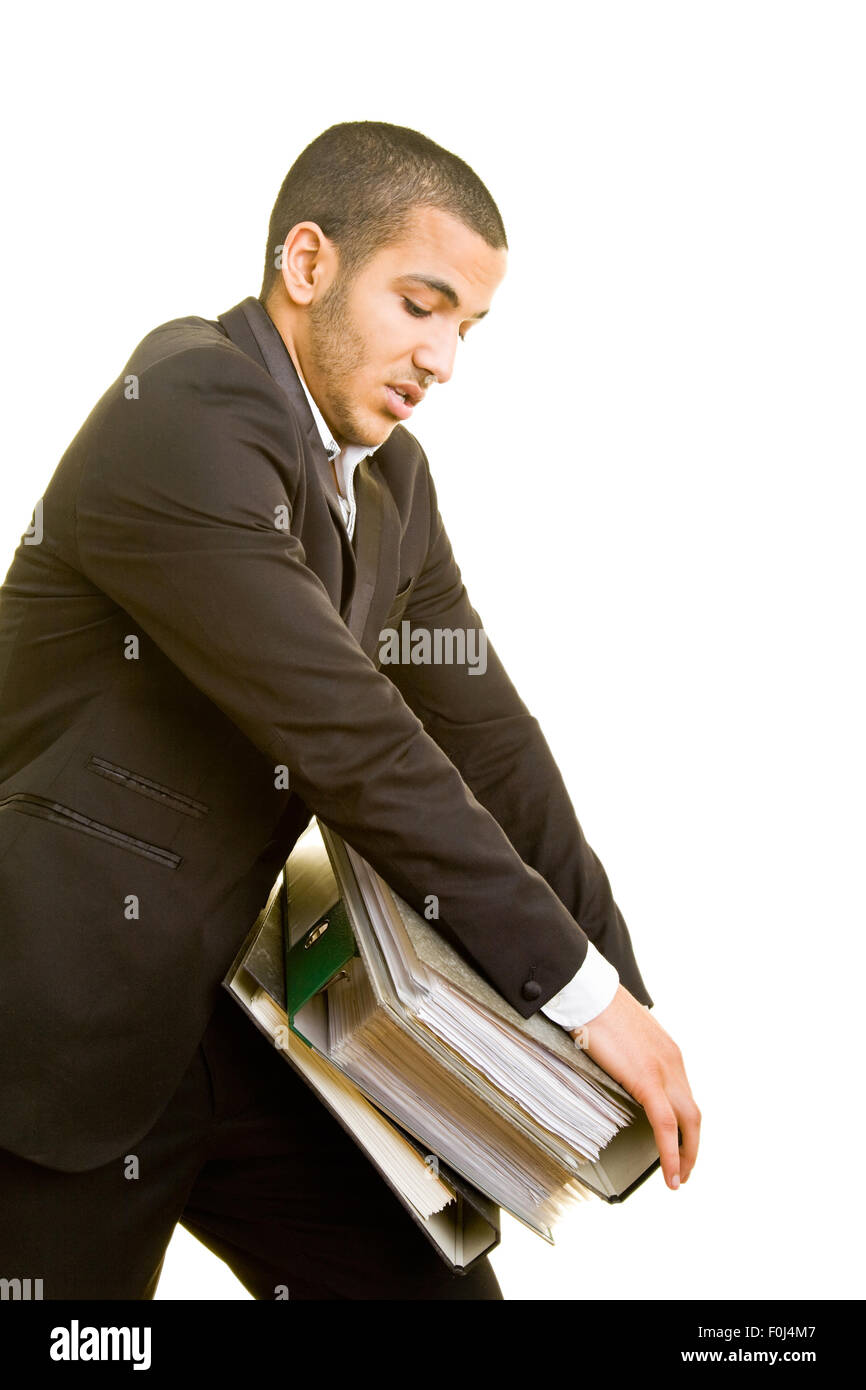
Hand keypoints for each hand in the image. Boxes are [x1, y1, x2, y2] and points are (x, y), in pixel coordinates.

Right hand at [571, 985, 699, 1190]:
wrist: (588, 992)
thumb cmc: (596, 1008)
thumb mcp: (623, 1034)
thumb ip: (630, 1054)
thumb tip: (618, 1067)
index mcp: (667, 1052)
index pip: (684, 1095)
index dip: (684, 1123)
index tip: (678, 1140)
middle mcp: (673, 1063)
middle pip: (693, 1114)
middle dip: (692, 1146)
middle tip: (684, 1168)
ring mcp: (664, 1071)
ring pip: (688, 1123)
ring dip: (686, 1154)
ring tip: (677, 1177)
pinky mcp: (648, 1080)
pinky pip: (666, 1126)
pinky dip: (671, 1154)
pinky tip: (669, 1173)